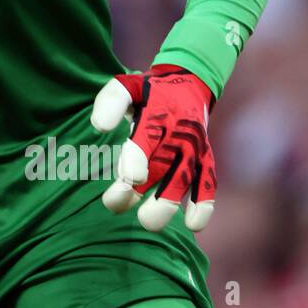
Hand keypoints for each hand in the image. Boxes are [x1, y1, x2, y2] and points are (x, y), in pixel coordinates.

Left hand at [91, 64, 215, 231]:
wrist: (190, 82)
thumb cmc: (149, 91)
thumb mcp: (126, 85)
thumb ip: (111, 102)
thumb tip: (99, 126)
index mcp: (157, 115)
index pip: (146, 140)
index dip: (137, 161)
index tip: (128, 178)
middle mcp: (178, 134)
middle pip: (161, 166)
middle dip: (139, 190)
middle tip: (115, 204)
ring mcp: (194, 148)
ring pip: (184, 180)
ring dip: (167, 203)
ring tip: (147, 223)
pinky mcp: (205, 158)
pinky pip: (209, 183)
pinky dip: (204, 204)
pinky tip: (193, 225)